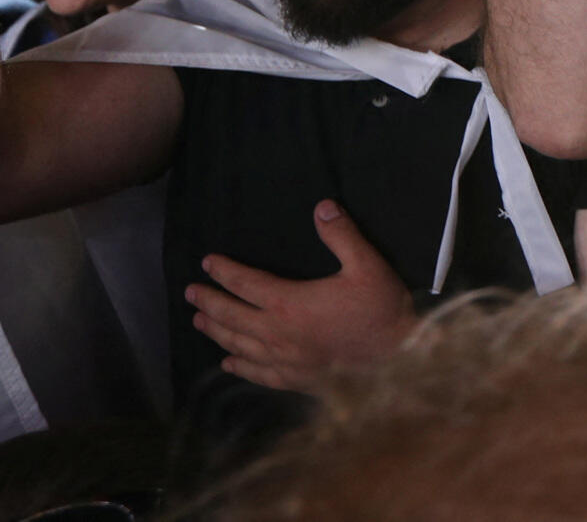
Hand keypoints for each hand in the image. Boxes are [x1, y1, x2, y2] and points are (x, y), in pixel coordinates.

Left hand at [185, 200, 415, 393]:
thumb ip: (342, 235)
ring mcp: (284, 360)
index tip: (207, 263)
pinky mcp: (294, 379)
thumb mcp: (366, 265)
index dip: (224, 272)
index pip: (245, 284)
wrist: (396, 359)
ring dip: (216, 331)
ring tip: (199, 322)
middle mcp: (278, 334)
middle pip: (232, 315)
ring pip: (239, 345)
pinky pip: (257, 373)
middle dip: (209, 302)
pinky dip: (240, 367)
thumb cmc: (381, 309)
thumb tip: (322, 206)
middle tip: (190, 293)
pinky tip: (229, 363)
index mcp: (289, 303)